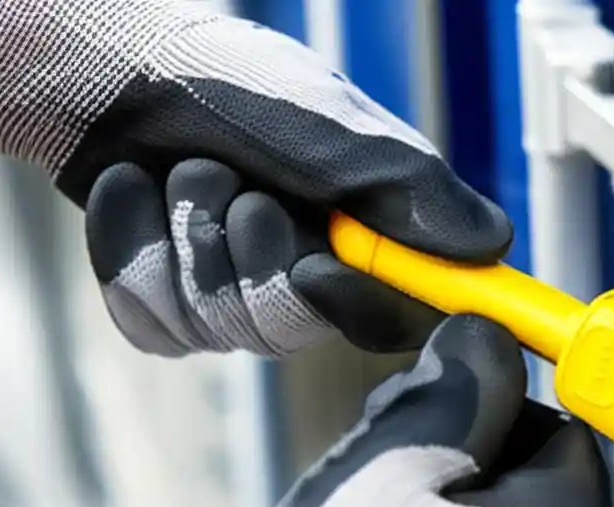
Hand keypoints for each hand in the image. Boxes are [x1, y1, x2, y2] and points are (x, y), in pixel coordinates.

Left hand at [0, 0, 508, 354]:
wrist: (119, 68)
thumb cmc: (236, 86)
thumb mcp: (339, 131)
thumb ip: (414, 189)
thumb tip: (495, 245)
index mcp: (362, 241)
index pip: (391, 317)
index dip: (354, 305)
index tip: (314, 270)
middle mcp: (304, 278)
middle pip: (288, 330)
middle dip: (245, 248)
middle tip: (229, 181)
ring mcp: (233, 300)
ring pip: (214, 330)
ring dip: (184, 236)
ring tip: (181, 171)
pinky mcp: (168, 308)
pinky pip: (154, 326)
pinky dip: (132, 250)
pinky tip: (135, 193)